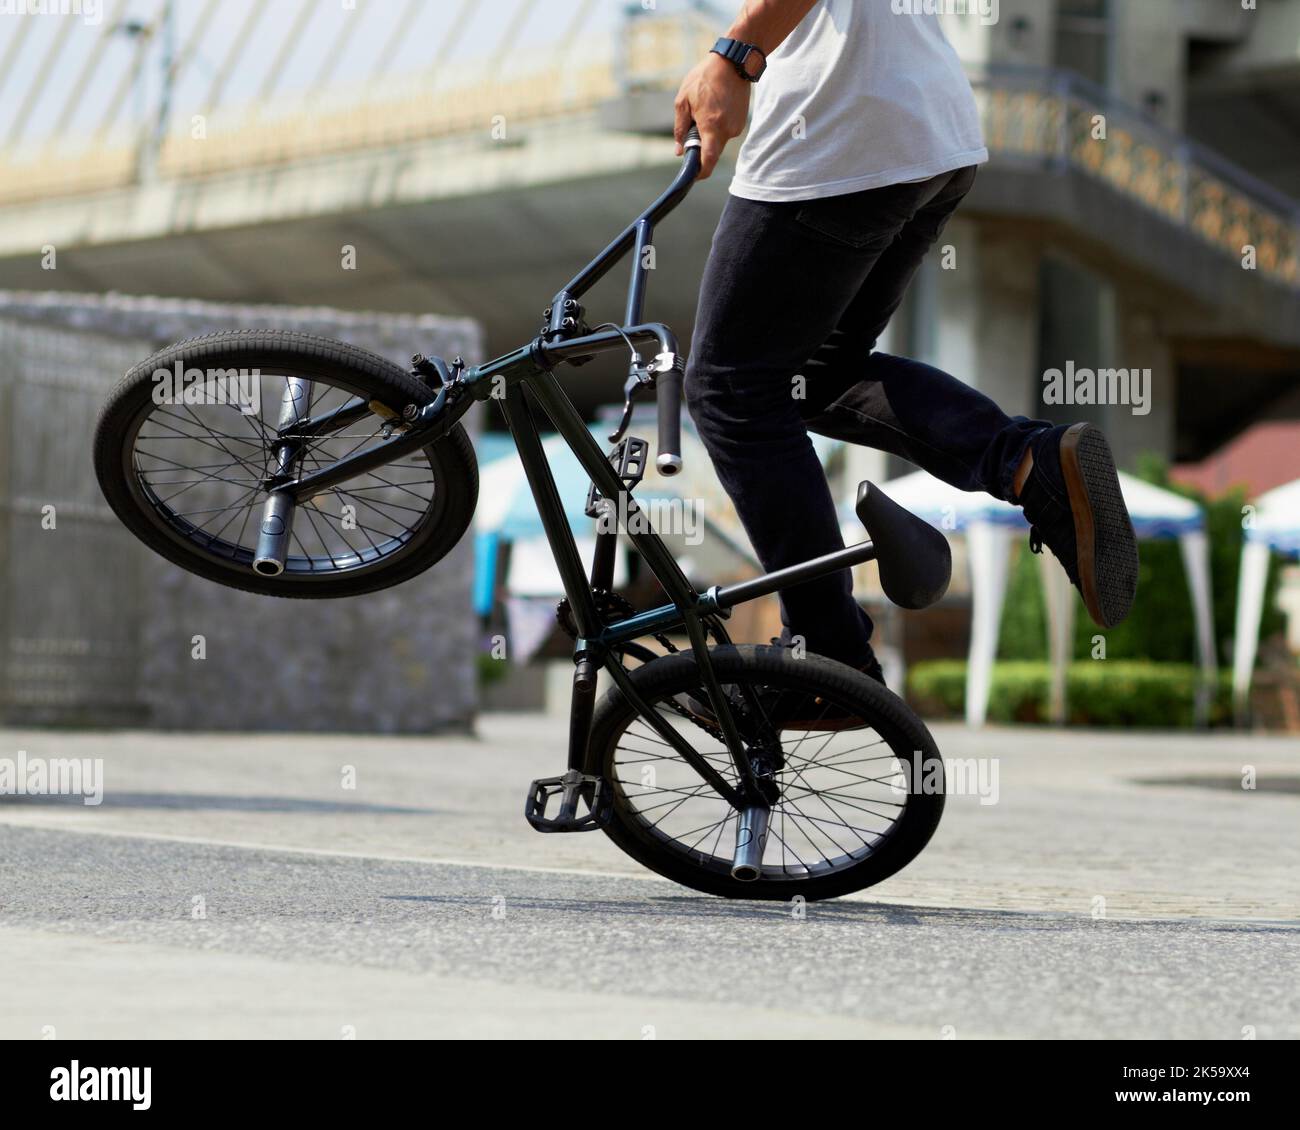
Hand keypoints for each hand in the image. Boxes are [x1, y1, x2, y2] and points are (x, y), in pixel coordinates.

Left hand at [673, 53, 750, 179]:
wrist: (732, 61)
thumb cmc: (704, 78)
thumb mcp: (683, 101)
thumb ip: (680, 129)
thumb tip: (679, 151)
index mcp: (711, 127)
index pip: (708, 160)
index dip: (701, 172)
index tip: (694, 175)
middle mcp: (727, 130)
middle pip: (713, 152)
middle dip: (702, 147)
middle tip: (693, 126)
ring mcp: (736, 127)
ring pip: (719, 141)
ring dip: (709, 133)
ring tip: (705, 109)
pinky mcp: (741, 121)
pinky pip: (726, 131)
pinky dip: (717, 125)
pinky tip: (715, 107)